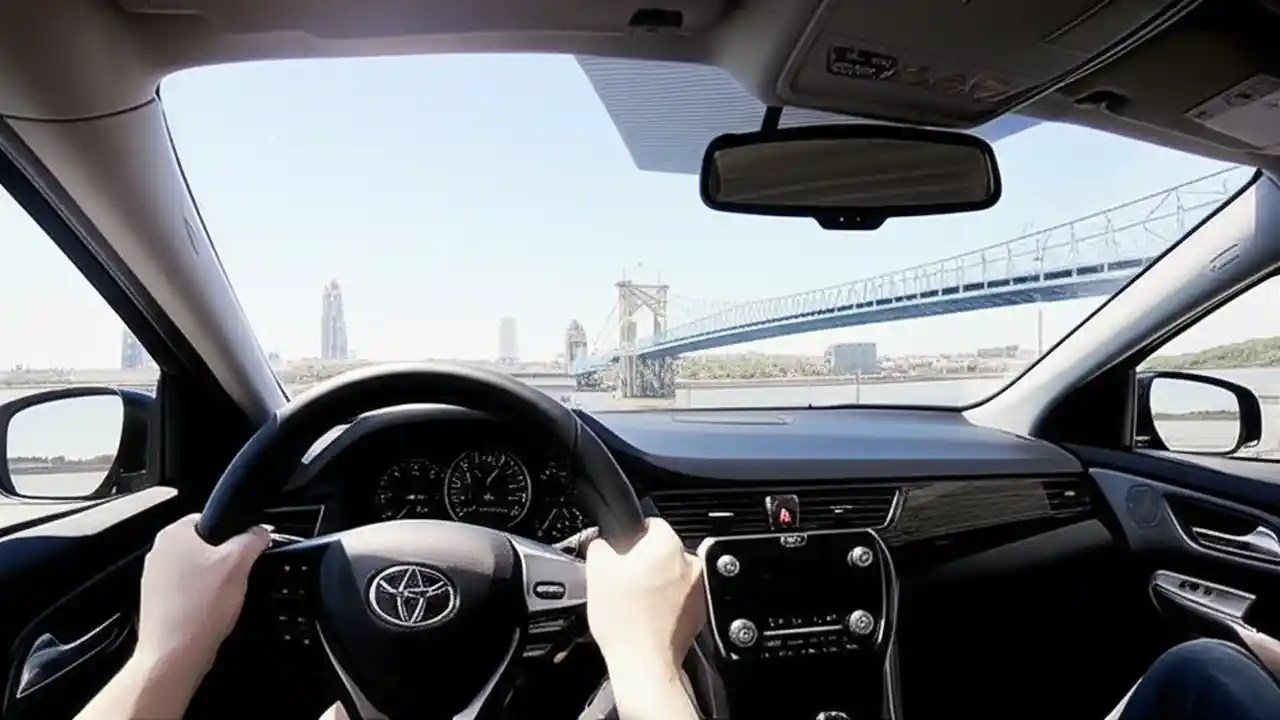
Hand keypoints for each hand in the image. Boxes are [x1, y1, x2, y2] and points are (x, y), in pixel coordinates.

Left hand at [134, 514, 269, 672]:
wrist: (175, 655)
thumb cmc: (200, 608)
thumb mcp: (239, 564)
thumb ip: (254, 539)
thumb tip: (261, 531)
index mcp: (173, 534)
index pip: (210, 519)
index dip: (233, 534)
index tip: (244, 550)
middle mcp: (158, 552)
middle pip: (204, 546)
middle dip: (223, 560)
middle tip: (235, 577)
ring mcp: (154, 579)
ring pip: (197, 570)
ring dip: (212, 581)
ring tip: (221, 598)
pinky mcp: (157, 602)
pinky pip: (187, 591)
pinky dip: (201, 598)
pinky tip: (209, 611)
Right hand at [585, 518, 704, 674]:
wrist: (644, 664)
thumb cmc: (624, 620)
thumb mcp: (597, 571)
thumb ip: (599, 545)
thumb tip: (601, 541)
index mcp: (668, 545)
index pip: (650, 523)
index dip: (630, 537)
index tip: (619, 552)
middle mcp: (690, 563)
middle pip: (661, 551)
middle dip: (642, 562)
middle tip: (621, 580)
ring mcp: (698, 590)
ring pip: (671, 575)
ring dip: (655, 583)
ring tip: (633, 602)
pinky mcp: (699, 613)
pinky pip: (679, 598)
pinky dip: (665, 604)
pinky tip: (646, 616)